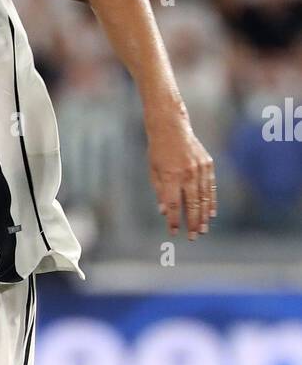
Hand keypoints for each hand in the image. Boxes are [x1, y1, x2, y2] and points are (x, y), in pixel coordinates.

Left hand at [147, 106, 216, 240]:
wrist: (171, 127)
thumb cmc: (158, 151)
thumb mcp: (153, 171)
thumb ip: (160, 192)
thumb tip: (163, 213)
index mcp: (170, 176)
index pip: (172, 204)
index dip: (173, 220)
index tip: (174, 232)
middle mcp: (187, 173)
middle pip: (191, 204)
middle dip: (192, 223)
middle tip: (193, 237)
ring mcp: (199, 169)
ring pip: (203, 198)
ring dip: (203, 216)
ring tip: (202, 230)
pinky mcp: (208, 164)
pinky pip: (211, 187)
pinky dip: (211, 201)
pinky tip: (210, 214)